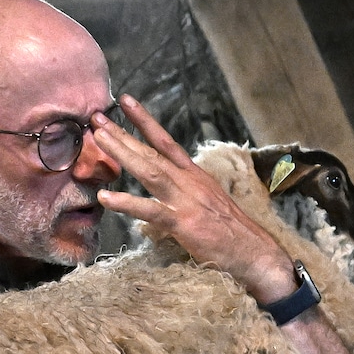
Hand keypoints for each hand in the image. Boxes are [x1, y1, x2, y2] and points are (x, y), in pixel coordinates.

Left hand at [91, 96, 301, 301]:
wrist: (255, 253)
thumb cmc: (233, 233)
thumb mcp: (209, 203)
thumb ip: (187, 192)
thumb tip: (168, 189)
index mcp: (195, 176)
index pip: (166, 142)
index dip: (145, 120)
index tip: (126, 101)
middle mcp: (189, 182)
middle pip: (152, 152)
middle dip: (123, 133)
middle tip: (97, 117)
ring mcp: (186, 201)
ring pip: (149, 171)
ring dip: (123, 153)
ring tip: (98, 139)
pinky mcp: (184, 223)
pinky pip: (150, 210)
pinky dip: (127, 203)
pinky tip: (105, 198)